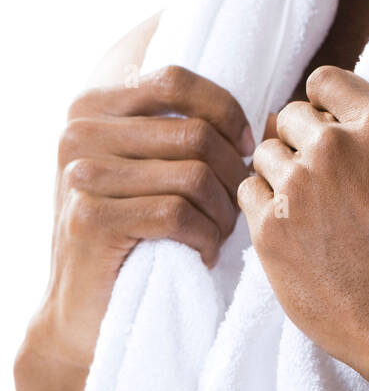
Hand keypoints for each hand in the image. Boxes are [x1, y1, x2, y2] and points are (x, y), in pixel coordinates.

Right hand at [41, 64, 252, 369]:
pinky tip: (205, 252)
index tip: (247, 143)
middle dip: (232, 171)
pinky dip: (206, 236)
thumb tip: (267, 112)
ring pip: (193, 175)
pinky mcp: (91, 221)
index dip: (224, 109)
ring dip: (224, 210)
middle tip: (238, 202)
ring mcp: (81, 177)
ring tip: (222, 230)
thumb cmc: (132, 228)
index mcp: (91, 106)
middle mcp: (79, 134)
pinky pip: (178, 214)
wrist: (81, 309)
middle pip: (194, 133)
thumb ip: (179, 126)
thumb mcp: (145, 163)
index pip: (175, 81)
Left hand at [238, 66, 368, 390]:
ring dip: (280, 172)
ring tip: (300, 202)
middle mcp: (333, 146)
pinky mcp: (269, 229)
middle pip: (290, 115)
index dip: (324, 102)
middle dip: (302, 139)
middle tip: (317, 171)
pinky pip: (247, 193)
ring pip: (265, 153)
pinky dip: (260, 205)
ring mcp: (298, 187)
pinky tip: (285, 224)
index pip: (324, 81)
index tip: (326, 123)